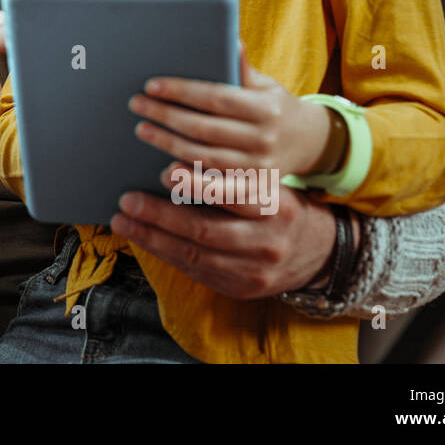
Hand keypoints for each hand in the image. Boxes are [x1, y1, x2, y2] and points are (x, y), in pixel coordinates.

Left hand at [109, 162, 339, 298]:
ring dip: (153, 238)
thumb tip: (180, 155)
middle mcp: (268, 242)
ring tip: (124, 221)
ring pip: (195, 255)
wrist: (321, 253)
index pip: (232, 194)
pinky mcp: (241, 288)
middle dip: (160, 216)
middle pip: (206, 230)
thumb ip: (236, 174)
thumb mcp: (274, 184)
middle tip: (128, 200)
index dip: (196, 184)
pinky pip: (196, 271)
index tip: (165, 171)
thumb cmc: (284, 206)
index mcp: (279, 207)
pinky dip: (166, 254)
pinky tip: (144, 240)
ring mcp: (255, 271)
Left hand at [127, 41, 330, 176]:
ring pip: (204, 157)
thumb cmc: (275, 106)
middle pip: (204, 128)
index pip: (216, 97)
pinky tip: (166, 170)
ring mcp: (258, 167)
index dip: (181, 91)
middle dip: (165, 116)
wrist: (308, 143)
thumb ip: (243, 69)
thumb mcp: (266, 85)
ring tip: (143, 129)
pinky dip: (190, 181)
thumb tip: (231, 40)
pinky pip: (216, 189)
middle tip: (137, 105)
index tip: (151, 85)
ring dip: (168, 144)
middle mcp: (264, 138)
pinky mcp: (253, 188)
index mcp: (266, 108)